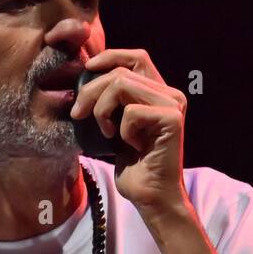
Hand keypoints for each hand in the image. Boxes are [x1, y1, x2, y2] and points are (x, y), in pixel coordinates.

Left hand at [70, 48, 188, 212]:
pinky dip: (122, 130)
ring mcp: (173, 105)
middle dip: (90, 91)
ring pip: (122, 85)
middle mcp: (170, 94)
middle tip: (78, 115)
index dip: (109, 57)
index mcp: (159, 92)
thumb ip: (111, 100)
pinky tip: (131, 146)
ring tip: (107, 133)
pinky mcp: (172, 119)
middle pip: (121, 72)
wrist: (151, 196)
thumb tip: (85, 76)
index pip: (136, 57)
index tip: (87, 70)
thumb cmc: (133, 165)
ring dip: (102, 110)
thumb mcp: (115, 125)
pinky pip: (131, 112)